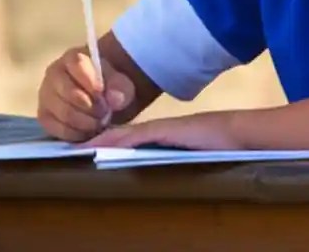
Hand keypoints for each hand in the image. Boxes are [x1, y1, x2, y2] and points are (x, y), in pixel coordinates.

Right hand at [37, 46, 135, 141]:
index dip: (92, 83)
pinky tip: (88, 132)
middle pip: (69, 93)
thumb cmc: (109, 86)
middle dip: (92, 108)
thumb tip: (115, 99)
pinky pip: (58, 129)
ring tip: (99, 123)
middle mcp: (54, 74)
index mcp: (73, 58)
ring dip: (86, 123)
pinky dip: (76, 134)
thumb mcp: (121, 83)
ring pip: (64, 113)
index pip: (78, 65)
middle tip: (106, 115)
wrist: (101, 101)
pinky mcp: (45, 117)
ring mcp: (46, 96)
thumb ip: (120, 86)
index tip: (105, 97)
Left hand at [86, 111, 243, 149]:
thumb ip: (172, 161)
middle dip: (96, 142)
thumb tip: (158, 180)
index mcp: (160, 137)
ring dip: (100, 141)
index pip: (127, 140)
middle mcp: (156, 131)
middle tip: (72, 150)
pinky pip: (135, 135)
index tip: (86, 152)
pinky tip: (101, 145)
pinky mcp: (164, 131)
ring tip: (78, 149)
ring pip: (122, 134)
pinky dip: (116, 140)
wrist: (236, 134)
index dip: (106, 144)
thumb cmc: (217, 147)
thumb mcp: (188, 157)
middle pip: (119, 135)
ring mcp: (159, 129)